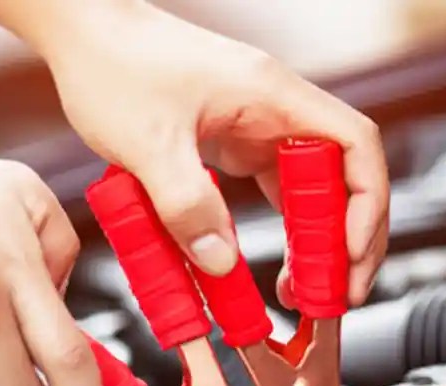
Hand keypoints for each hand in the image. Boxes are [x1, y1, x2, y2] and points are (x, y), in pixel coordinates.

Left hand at [41, 0, 389, 306]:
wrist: (80, 33)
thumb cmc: (113, 60)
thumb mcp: (147, 143)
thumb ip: (186, 206)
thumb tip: (220, 263)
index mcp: (272, 95)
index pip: (355, 147)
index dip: (365, 205)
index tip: (352, 255)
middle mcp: (275, 109)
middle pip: (342, 176)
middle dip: (348, 238)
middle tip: (337, 293)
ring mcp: (257, 126)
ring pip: (310, 189)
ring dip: (316, 241)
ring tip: (308, 290)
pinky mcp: (233, 141)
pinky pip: (274, 191)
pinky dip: (281, 230)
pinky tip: (272, 261)